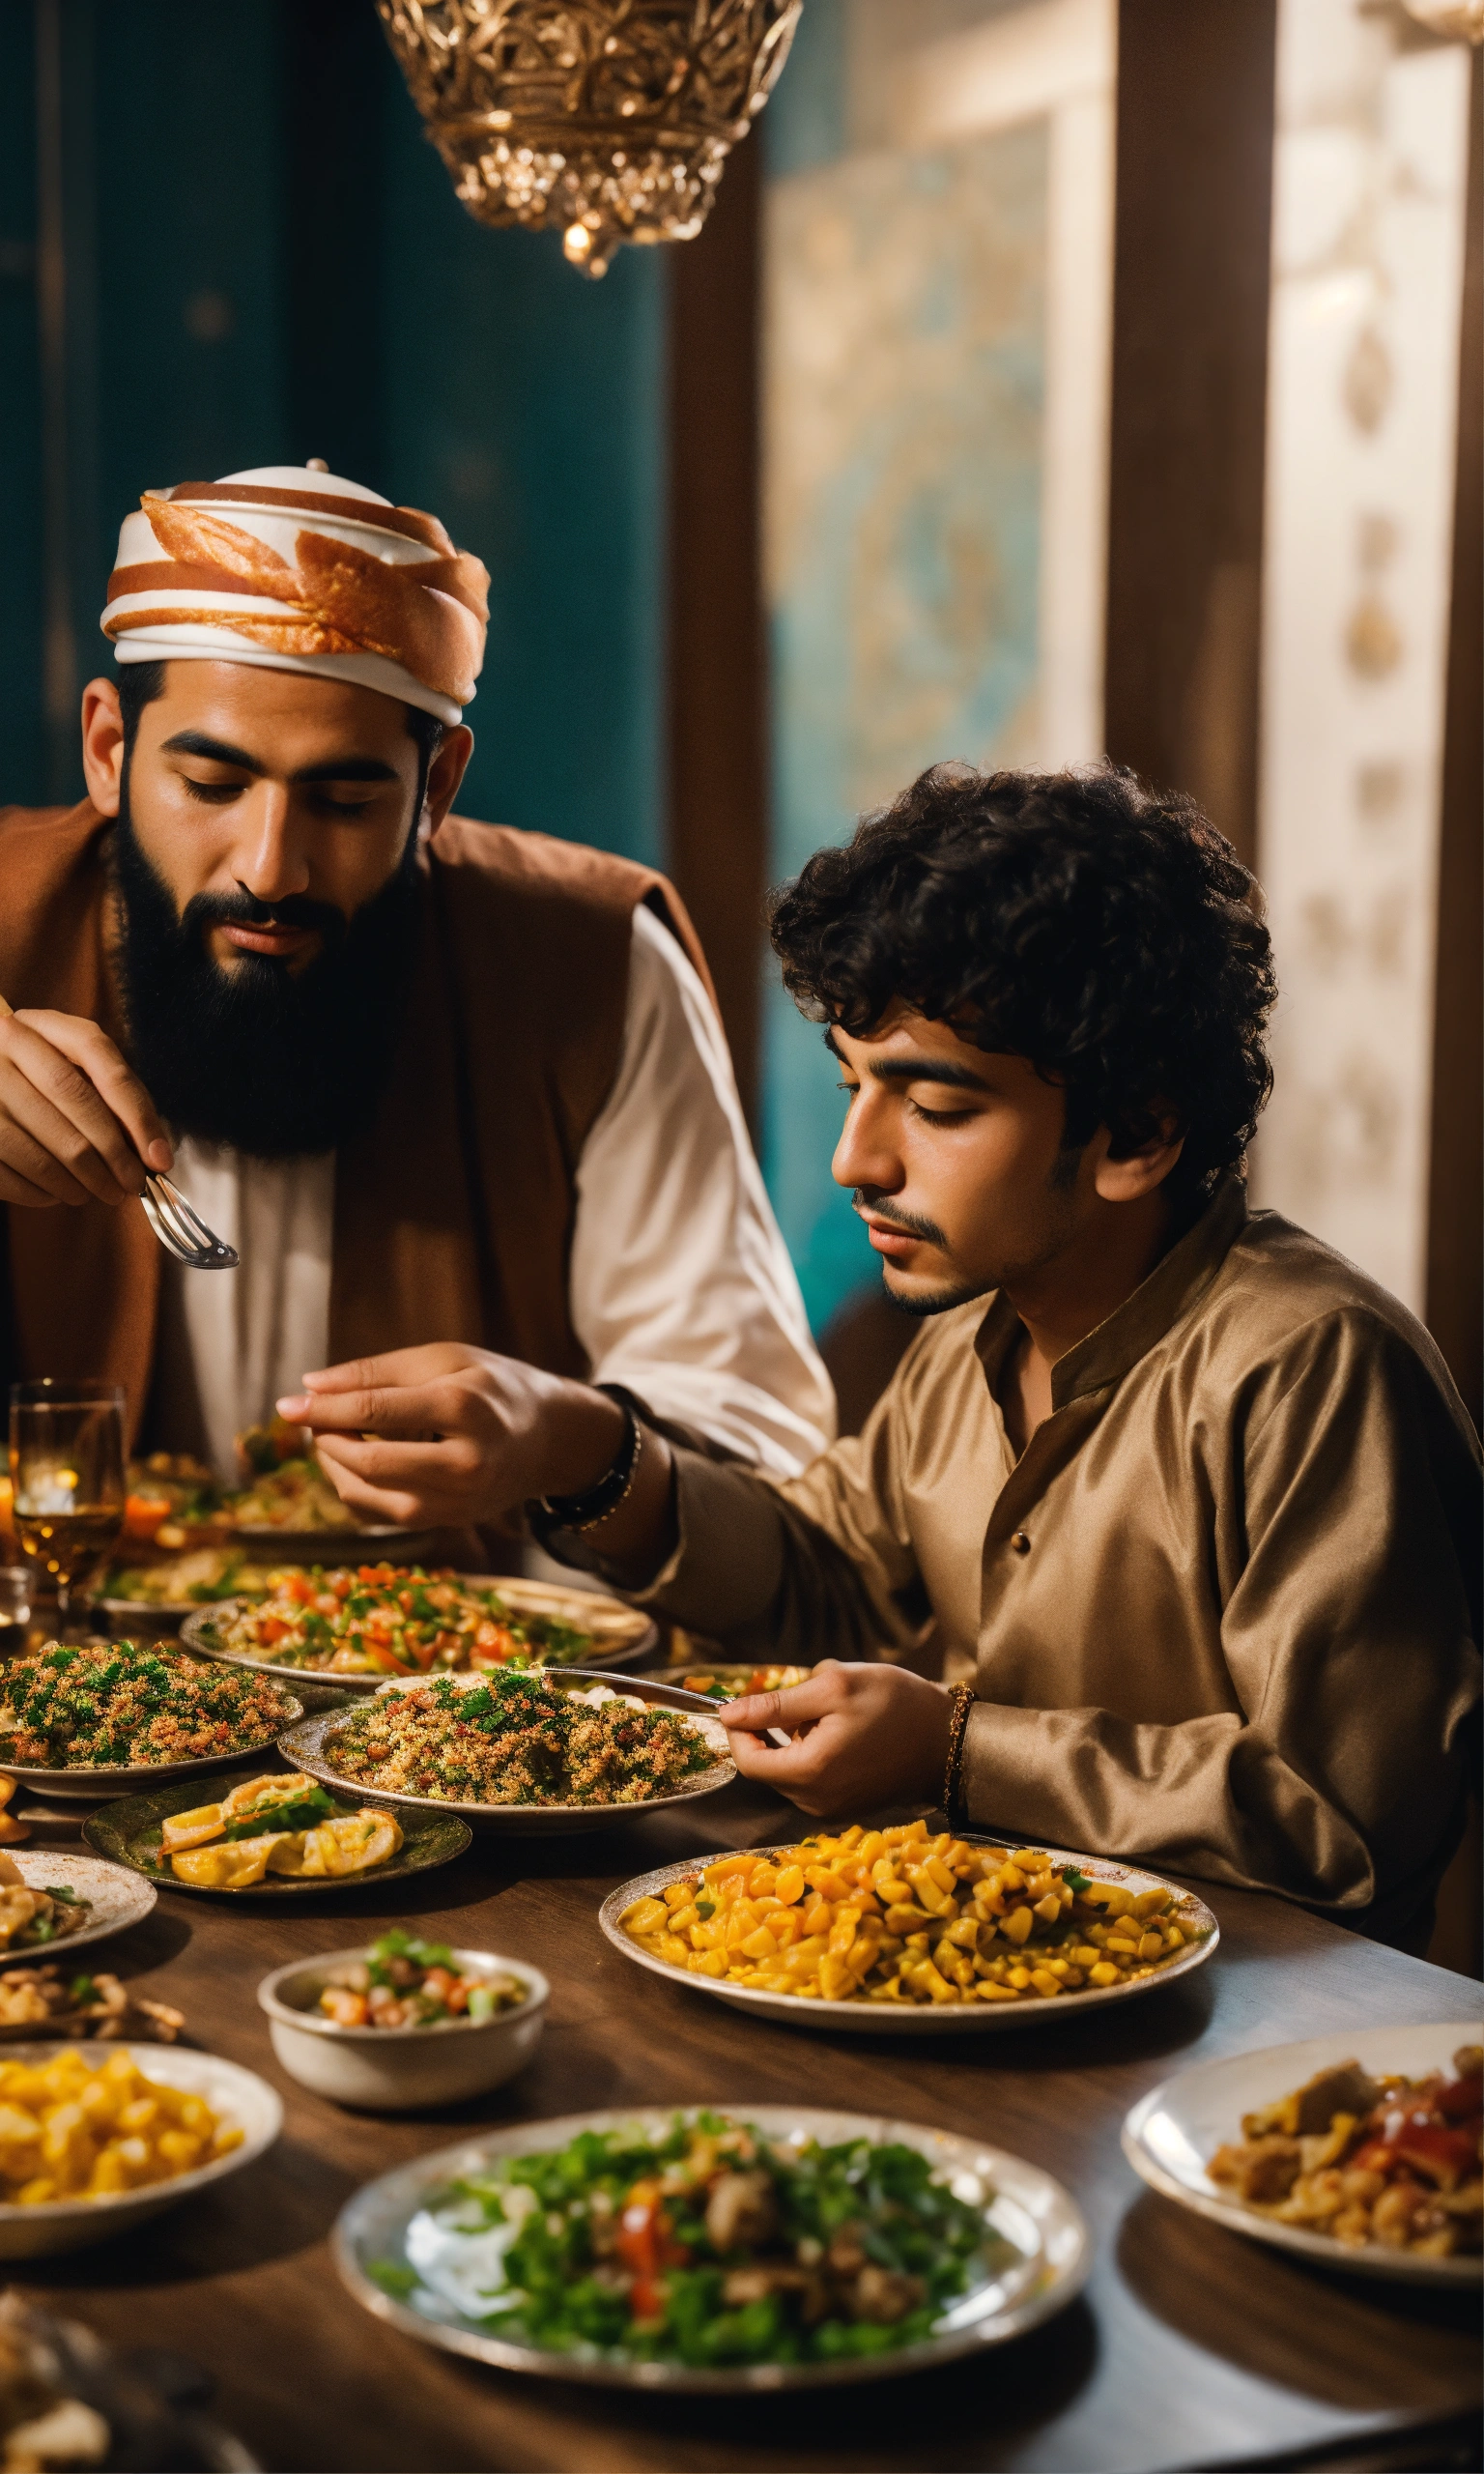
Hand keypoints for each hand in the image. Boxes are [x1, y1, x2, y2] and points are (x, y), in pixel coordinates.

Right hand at [0, 1007, 171, 1207]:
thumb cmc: (40, 1084)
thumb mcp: (75, 1071)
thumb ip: (117, 1098)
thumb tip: (155, 1155)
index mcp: (39, 1024)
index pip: (96, 1053)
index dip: (135, 1108)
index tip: (157, 1156)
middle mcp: (4, 1044)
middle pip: (73, 1098)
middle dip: (113, 1153)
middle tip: (133, 1185)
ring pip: (44, 1146)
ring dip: (82, 1181)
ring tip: (102, 1192)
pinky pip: (12, 1173)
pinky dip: (44, 1192)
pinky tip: (61, 1193)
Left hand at [276, 1344, 632, 1530]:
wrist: (548, 1438)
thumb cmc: (490, 1386)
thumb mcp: (442, 1358)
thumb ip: (374, 1372)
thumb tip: (309, 1386)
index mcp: (464, 1407)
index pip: (375, 1411)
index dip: (323, 1408)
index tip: (286, 1405)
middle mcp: (464, 1461)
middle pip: (368, 1461)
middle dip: (327, 1440)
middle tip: (313, 1418)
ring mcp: (458, 1500)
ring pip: (369, 1495)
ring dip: (335, 1466)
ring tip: (333, 1436)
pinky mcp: (449, 1521)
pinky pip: (380, 1512)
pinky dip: (355, 1487)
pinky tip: (355, 1460)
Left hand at [717, 1660, 954, 1818]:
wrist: (949, 1740)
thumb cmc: (894, 1705)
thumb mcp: (833, 1687)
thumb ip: (775, 1705)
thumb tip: (727, 1714)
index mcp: (808, 1773)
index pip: (748, 1760)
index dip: (740, 1729)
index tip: (748, 1701)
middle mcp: (815, 1801)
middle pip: (769, 1766)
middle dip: (777, 1730)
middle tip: (810, 1700)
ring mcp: (833, 1809)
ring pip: (791, 1771)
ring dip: (799, 1740)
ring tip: (836, 1715)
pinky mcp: (847, 1807)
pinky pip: (814, 1780)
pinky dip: (818, 1753)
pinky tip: (848, 1733)